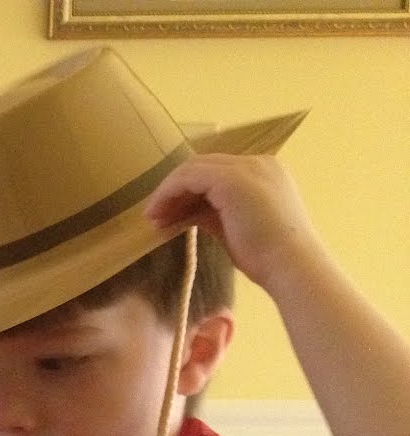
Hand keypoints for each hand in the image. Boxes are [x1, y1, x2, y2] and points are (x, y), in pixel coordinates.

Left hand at [145, 153, 322, 295]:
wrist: (289, 264)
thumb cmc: (267, 256)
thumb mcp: (235, 227)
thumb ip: (214, 214)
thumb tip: (188, 213)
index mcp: (264, 173)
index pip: (217, 173)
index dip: (189, 192)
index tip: (169, 216)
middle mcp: (257, 164)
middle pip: (203, 167)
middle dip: (176, 190)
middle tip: (155, 216)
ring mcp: (246, 169)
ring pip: (193, 169)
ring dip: (168, 192)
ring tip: (153, 218)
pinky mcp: (232, 179)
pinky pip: (189, 177)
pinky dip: (169, 193)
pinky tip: (159, 215)